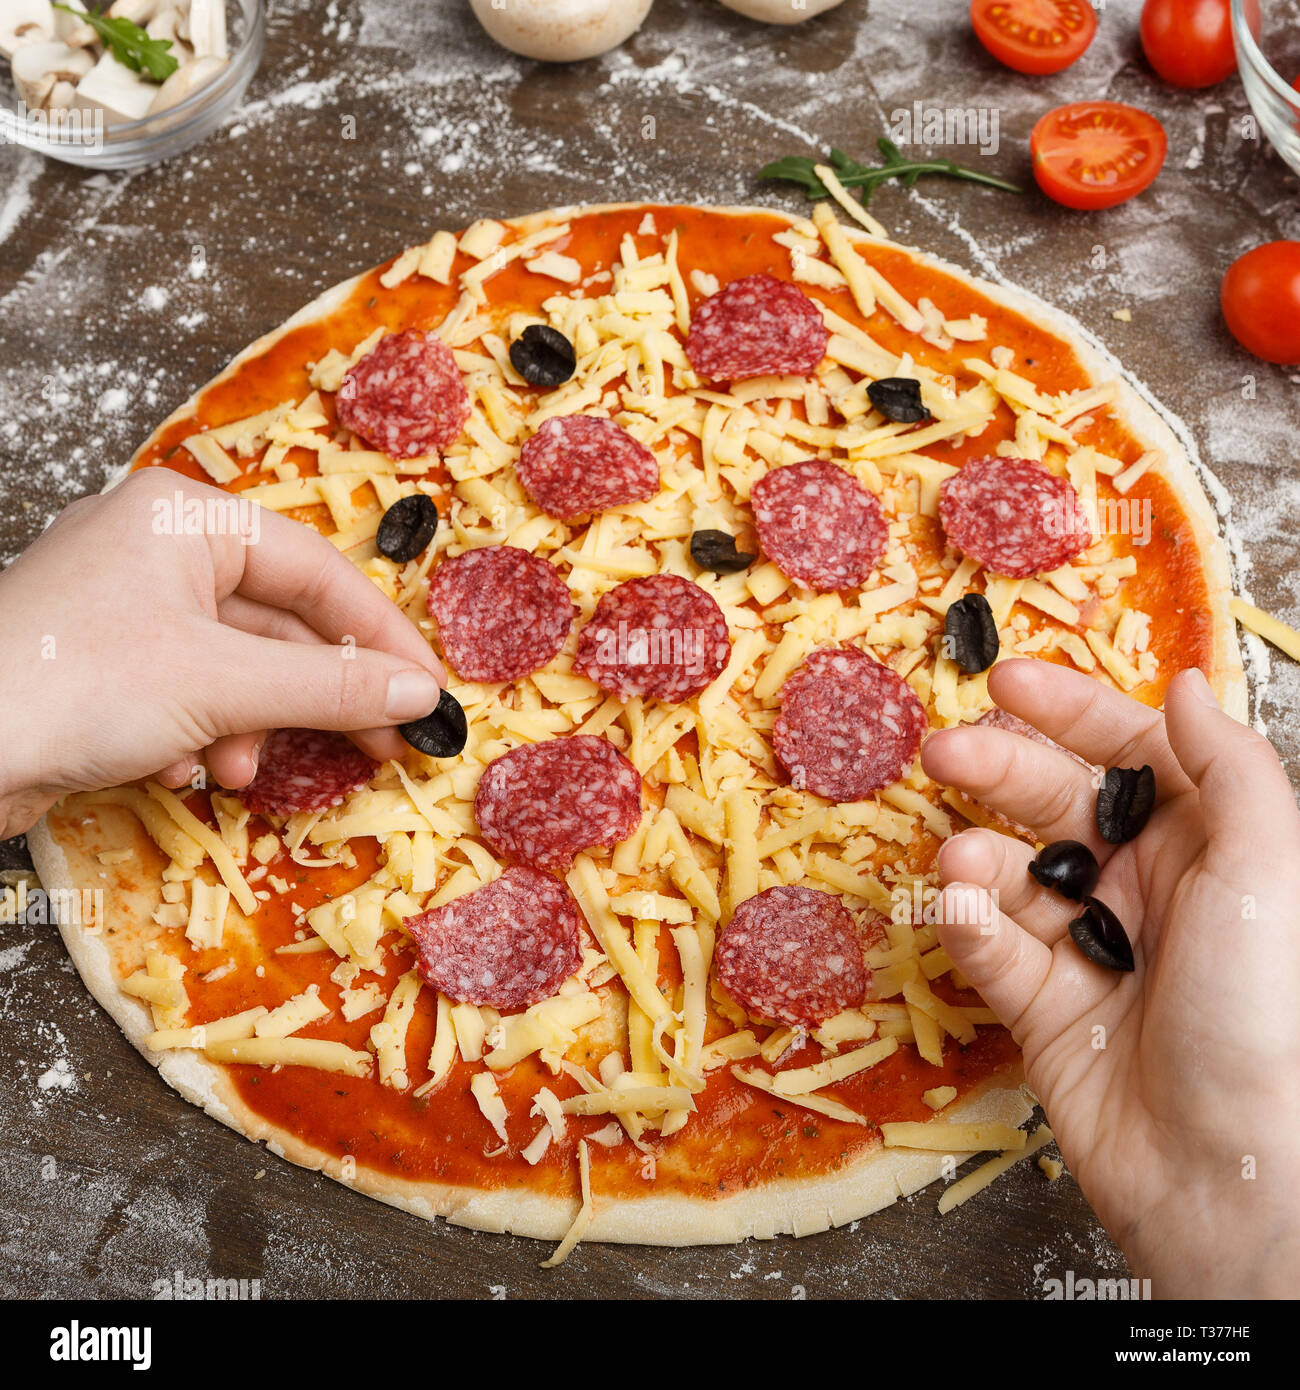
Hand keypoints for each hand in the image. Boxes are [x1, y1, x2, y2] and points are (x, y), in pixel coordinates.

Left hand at [0, 469, 444, 837]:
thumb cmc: (67, 684)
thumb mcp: (222, 684)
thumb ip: (330, 685)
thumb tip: (417, 696)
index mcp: (186, 518)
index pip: (316, 568)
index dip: (379, 634)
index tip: (426, 690)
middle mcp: (156, 550)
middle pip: (279, 620)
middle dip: (317, 691)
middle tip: (380, 742)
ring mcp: (125, 607)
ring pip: (236, 665)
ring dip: (253, 724)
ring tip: (242, 766)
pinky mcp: (102, 663)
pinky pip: (188, 691)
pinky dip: (201, 733)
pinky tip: (183, 767)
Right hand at [922, 658, 1299, 1298]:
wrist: (1230, 1172)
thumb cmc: (1265, 1016)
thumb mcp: (1265, 869)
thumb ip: (1228, 766)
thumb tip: (1181, 684)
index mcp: (1206, 844)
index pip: (1130, 752)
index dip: (1069, 710)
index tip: (1007, 682)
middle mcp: (1147, 885)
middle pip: (1056, 799)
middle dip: (999, 767)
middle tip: (945, 751)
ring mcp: (1091, 942)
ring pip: (1013, 870)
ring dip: (977, 855)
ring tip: (962, 860)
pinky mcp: (1043, 1002)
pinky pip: (991, 944)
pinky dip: (970, 923)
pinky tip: (962, 910)